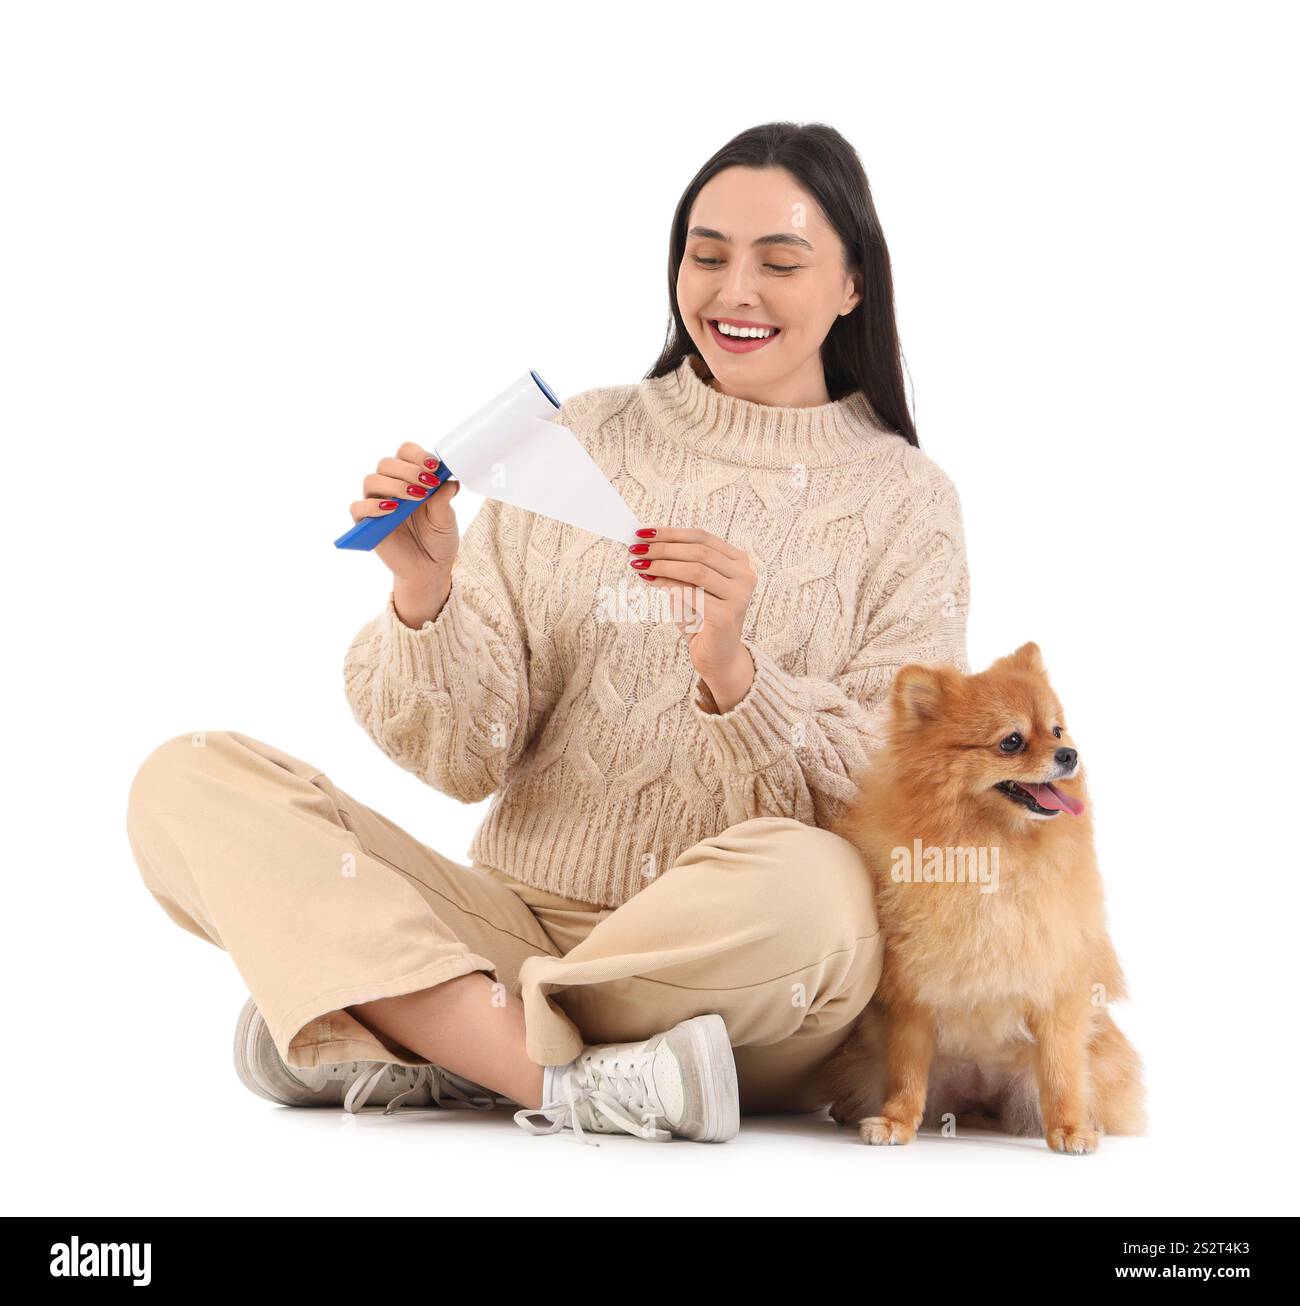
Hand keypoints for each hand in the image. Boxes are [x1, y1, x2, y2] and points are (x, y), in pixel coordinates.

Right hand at [349, 441, 461, 581]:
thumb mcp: (446, 518)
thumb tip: (449, 479)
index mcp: (411, 478)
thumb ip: (444, 498)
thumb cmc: (438, 539)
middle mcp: (391, 486)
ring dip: (395, 484)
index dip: (417, 455)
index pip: (405, 453)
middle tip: (428, 483)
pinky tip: (392, 509)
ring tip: (416, 497)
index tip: (434, 466)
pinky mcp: (366, 523)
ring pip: (372, 480)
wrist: (430, 569)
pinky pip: (358, 508)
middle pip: (387, 463)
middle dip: (408, 469)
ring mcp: (376, 503)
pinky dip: (372, 505)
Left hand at [629, 526, 757, 708]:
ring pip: (696, 569)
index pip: (702, 537)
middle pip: (698, 551)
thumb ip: (676, 565)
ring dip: (662, 563)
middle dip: (663, 547)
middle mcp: (745, 575)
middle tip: (636, 548)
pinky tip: (649, 580)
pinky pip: (691, 593)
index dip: (671, 533)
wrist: (717, 656)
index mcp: (739, 561)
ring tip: (639, 563)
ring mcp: (739, 595)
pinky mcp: (727, 615)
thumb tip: (646, 544)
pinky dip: (667, 583)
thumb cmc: (702, 619)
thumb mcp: (688, 586)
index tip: (643, 532)